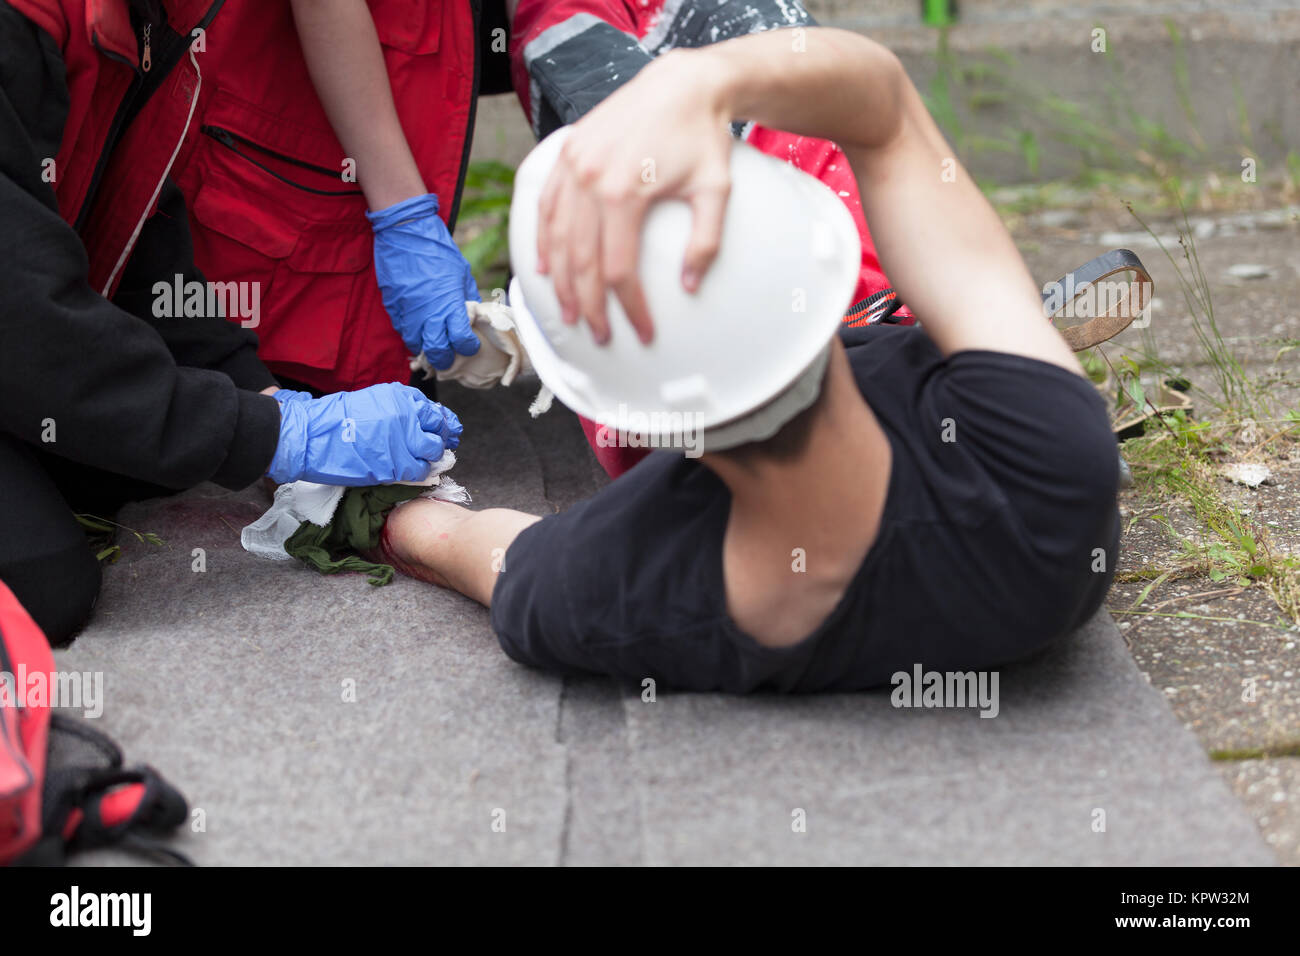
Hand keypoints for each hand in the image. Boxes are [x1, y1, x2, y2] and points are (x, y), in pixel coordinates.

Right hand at [267, 382, 462, 485]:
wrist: (312, 436)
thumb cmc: (334, 419)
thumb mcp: (370, 401)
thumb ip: (396, 409)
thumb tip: (417, 422)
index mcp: (400, 397)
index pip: (434, 411)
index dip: (440, 424)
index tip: (442, 431)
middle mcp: (407, 415)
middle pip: (440, 429)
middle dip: (440, 440)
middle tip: (434, 448)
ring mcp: (404, 440)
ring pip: (433, 451)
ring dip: (429, 457)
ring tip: (419, 460)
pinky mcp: (396, 464)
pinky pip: (419, 471)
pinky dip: (418, 472)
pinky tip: (409, 471)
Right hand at [368, 193, 481, 370]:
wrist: (405, 231)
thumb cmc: (437, 249)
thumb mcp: (461, 273)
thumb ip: (466, 297)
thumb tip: (473, 314)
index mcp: (450, 303)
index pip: (461, 339)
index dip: (468, 346)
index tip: (470, 344)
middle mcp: (428, 312)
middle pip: (436, 350)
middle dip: (444, 359)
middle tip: (449, 357)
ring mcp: (407, 311)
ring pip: (415, 344)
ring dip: (424, 347)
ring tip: (431, 344)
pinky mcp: (392, 306)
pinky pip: (401, 329)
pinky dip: (410, 333)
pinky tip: (417, 328)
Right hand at [536, 49, 733, 344]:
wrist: (682, 84)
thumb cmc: (703, 138)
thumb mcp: (716, 191)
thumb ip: (705, 242)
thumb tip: (689, 287)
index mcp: (623, 193)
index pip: (619, 270)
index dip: (630, 308)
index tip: (643, 332)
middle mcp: (589, 180)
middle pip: (581, 262)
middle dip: (588, 306)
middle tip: (598, 336)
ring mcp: (572, 165)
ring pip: (557, 239)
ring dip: (561, 282)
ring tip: (568, 313)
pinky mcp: (566, 153)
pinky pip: (546, 206)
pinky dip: (543, 241)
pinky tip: (546, 268)